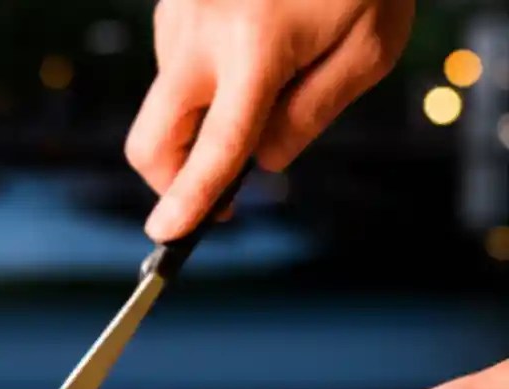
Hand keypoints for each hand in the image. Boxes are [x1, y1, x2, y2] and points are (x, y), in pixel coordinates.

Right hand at [125, 0, 414, 240]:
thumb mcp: (369, 47)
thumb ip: (313, 114)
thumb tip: (262, 161)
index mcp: (255, 50)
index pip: (216, 145)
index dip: (190, 199)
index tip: (166, 234)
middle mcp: (201, 36)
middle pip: (152, 139)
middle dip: (170, 181)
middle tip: (213, 193)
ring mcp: (176, 19)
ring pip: (168, 105)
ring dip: (202, 119)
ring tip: (265, 78)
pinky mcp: (170, 8)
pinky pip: (175, 68)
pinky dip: (204, 83)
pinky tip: (248, 49)